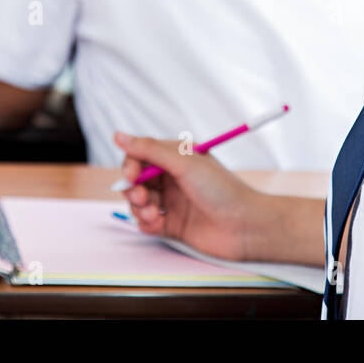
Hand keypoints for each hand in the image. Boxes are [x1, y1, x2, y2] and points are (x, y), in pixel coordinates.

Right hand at [114, 131, 261, 260]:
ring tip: (154, 214)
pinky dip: (147, 223)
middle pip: (136, 180)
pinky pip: (147, 223)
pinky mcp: (172, 225)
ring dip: (140, 208)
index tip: (132, 176)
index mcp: (177, 157)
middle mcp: (173, 178)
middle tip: (142, 198)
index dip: (131, 165)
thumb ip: (149, 150)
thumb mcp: (185, 164)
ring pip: (139, 202)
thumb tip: (118, 135)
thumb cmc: (222, 190)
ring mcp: (172, 202)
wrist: (245, 227)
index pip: (141, 155)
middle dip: (133, 189)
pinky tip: (159, 224)